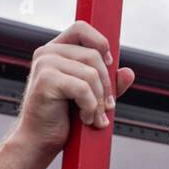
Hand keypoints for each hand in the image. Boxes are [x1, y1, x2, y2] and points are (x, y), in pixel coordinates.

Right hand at [11, 20, 135, 159]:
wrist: (40, 140)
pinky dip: (91, 107)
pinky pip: (83, 88)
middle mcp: (47, 53)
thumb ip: (108, 83)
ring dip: (99, 100)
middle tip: (107, 107)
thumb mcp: (91, 96)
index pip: (82, 28)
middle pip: (94, 55)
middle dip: (107, 85)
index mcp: (56, 50)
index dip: (101, 43)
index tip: (108, 65)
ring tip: (95, 117)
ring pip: (91, 73)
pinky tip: (85, 119)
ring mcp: (44, 64)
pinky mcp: (46, 80)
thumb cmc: (62, 118)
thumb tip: (129, 72)